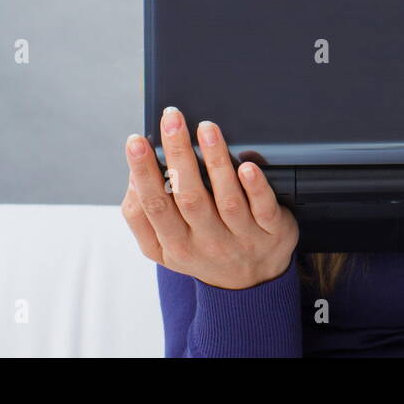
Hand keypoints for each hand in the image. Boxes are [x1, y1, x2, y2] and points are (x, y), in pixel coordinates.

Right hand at [121, 107, 298, 289]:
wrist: (250, 285)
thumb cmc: (202, 251)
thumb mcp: (165, 247)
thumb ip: (142, 217)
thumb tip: (132, 178)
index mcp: (175, 245)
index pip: (153, 206)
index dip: (143, 173)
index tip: (136, 141)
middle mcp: (207, 243)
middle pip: (188, 197)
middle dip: (178, 154)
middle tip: (172, 119)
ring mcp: (241, 238)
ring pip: (227, 199)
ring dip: (216, 161)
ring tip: (206, 128)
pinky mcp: (271, 232)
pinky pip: (263, 209)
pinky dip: (255, 187)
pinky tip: (247, 166)